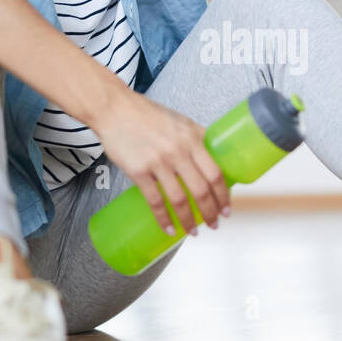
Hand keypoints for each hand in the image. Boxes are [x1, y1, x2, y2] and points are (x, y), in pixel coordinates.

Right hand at [91, 88, 231, 235]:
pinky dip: (163, 219)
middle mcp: (178, 151)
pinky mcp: (139, 171)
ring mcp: (158, 162)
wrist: (114, 109)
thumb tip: (213, 157)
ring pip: (180, 199)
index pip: (215, 173)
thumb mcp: (180, 121)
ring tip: (194, 232)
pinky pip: (155, 201)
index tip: (227, 208)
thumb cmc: (146, 114)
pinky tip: (168, 229)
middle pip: (201, 189)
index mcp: (192, 139)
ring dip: (189, 220)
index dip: (223, 195)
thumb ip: (196, 138)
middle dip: (211, 212)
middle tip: (215, 224)